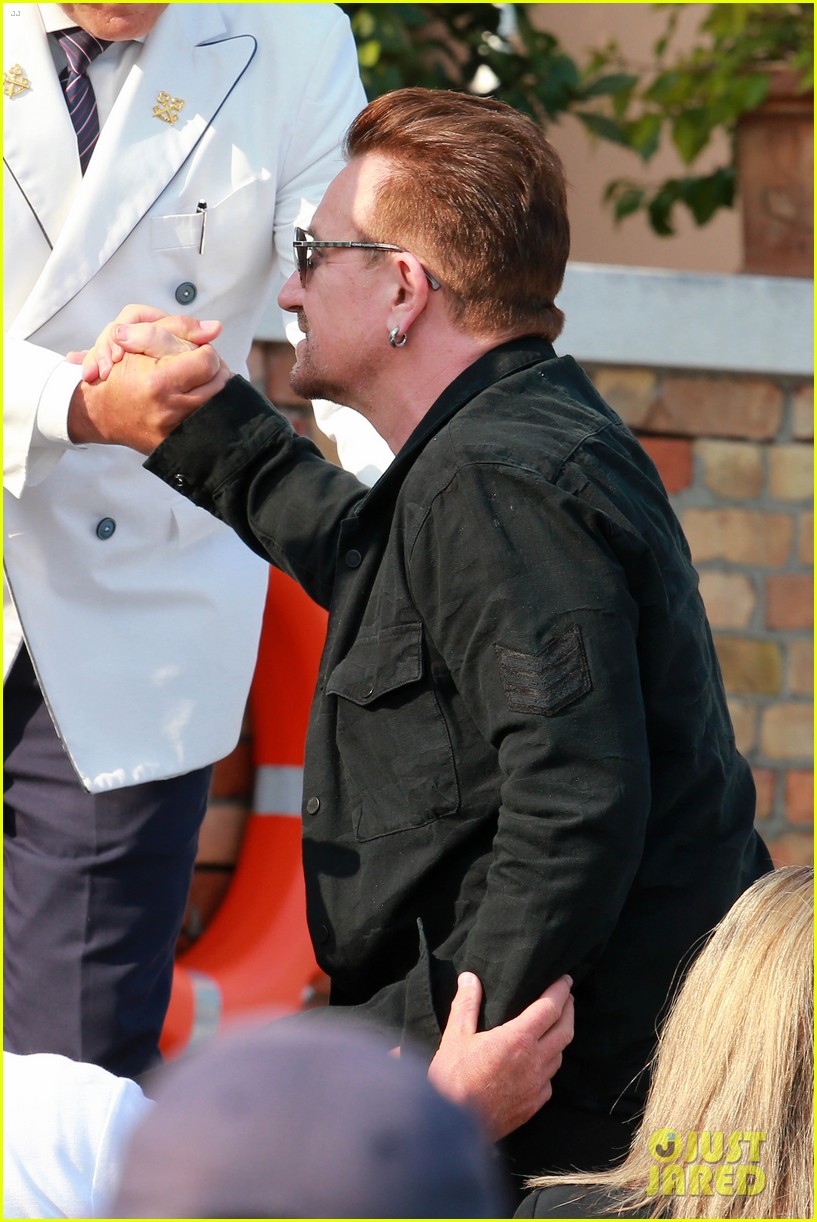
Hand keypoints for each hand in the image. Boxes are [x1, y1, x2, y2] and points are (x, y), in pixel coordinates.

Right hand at [67, 315, 232, 452]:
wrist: (99, 412)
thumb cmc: (117, 374)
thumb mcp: (138, 340)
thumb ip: (177, 327)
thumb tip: (216, 328)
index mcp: (159, 382)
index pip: (208, 362)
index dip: (205, 351)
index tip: (196, 350)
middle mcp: (168, 410)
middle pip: (218, 383)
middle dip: (213, 369)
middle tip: (199, 364)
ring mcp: (174, 430)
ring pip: (217, 403)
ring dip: (212, 387)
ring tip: (195, 379)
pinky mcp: (176, 443)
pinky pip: (206, 423)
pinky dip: (204, 408)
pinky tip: (191, 398)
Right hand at [427, 972, 573, 1141]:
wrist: (453, 1128)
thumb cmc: (453, 1079)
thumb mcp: (455, 1036)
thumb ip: (466, 1004)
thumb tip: (470, 978)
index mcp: (518, 1039)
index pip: (550, 1008)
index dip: (560, 991)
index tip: (565, 979)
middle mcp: (534, 1061)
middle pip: (564, 1030)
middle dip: (569, 1010)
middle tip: (567, 997)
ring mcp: (537, 1086)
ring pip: (559, 1056)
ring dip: (561, 1037)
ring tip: (555, 1026)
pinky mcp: (533, 1106)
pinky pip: (550, 1080)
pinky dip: (550, 1065)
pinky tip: (541, 1063)